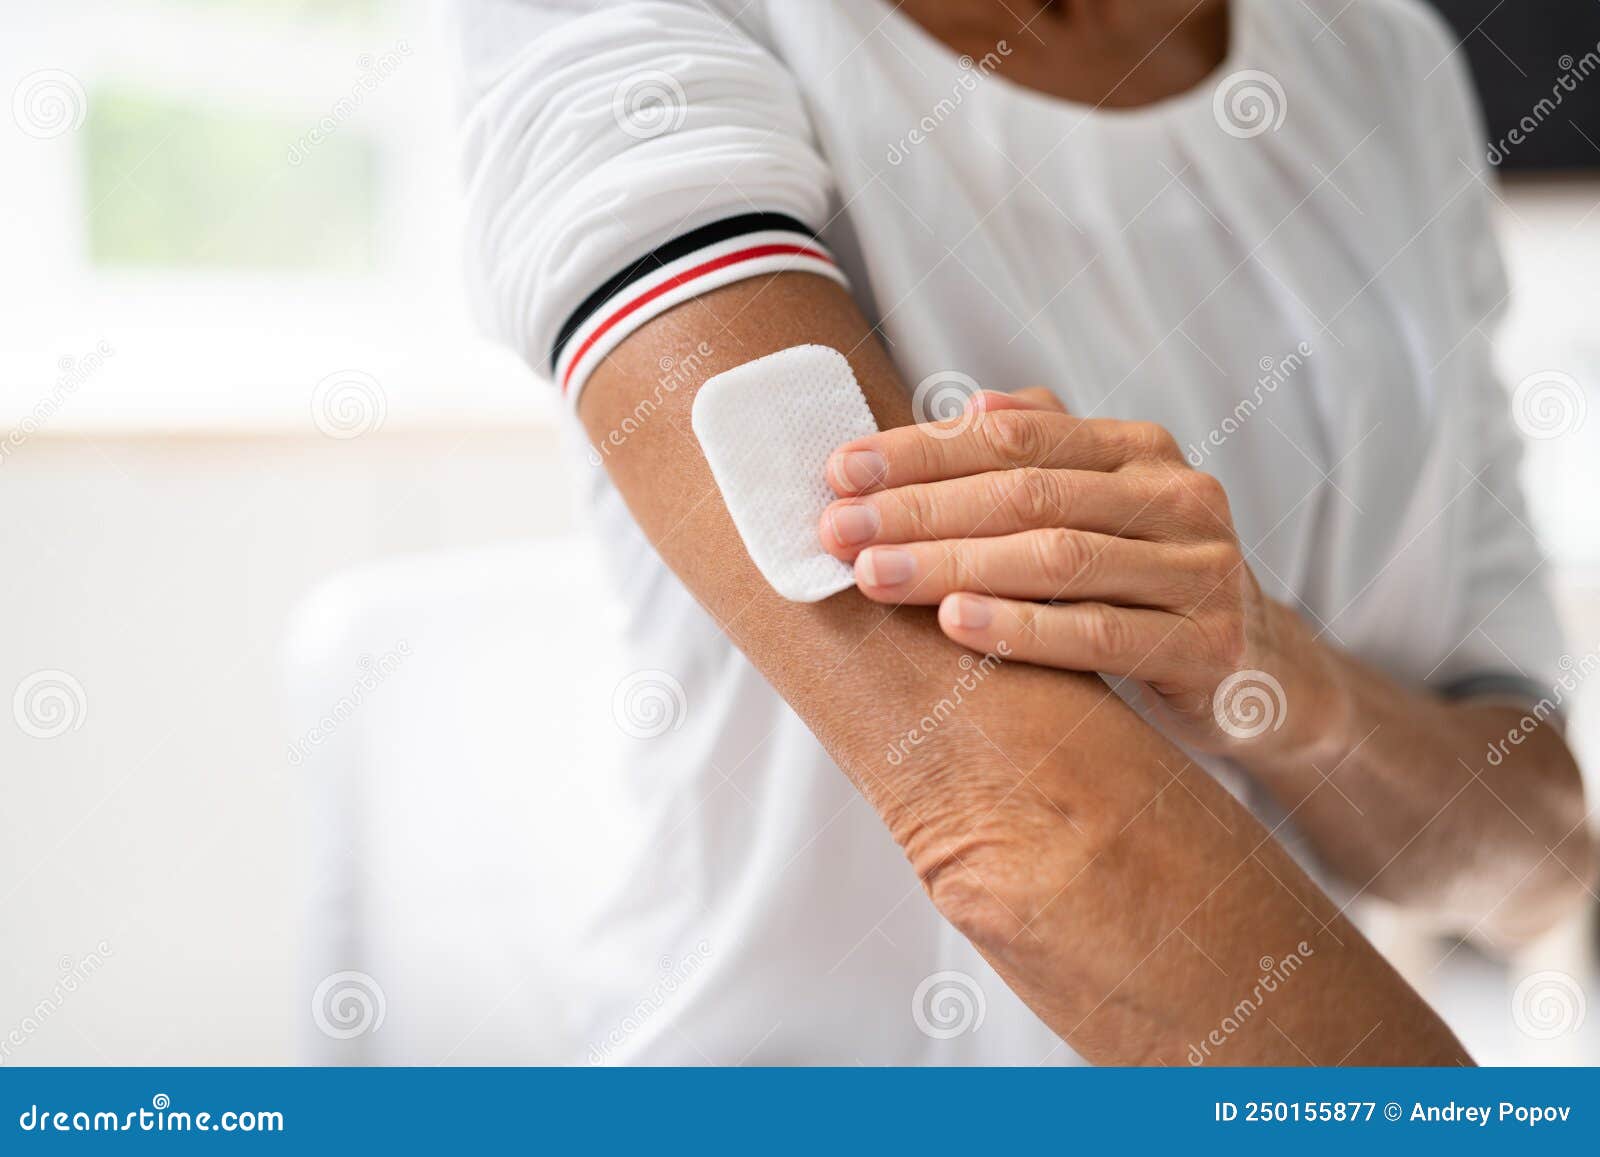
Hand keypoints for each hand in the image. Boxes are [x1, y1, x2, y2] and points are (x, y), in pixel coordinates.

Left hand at [819, 389, 1349, 759]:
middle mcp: (1177, 495)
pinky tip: (956, 623)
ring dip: (953, 564)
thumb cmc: (1143, 583)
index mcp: (1138, 450)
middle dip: (920, 509)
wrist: (1251, 670)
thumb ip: (1040, 453)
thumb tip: (965, 404)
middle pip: (1027, 493)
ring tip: (873, 573)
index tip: (839, 470)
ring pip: (1059, 558)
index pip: (1013, 436)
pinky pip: (1101, 633)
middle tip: (837, 528)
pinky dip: (1023, 627)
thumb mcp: (1097, 509)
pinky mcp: (1207, 643)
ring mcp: (1200, 568)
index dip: (920, 449)